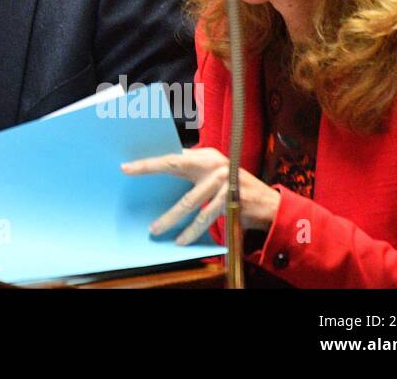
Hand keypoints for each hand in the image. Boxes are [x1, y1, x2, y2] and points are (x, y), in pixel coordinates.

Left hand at [122, 147, 281, 244]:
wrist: (269, 204)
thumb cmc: (234, 187)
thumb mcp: (215, 172)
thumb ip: (193, 169)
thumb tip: (162, 168)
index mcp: (207, 156)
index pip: (173, 156)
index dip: (150, 161)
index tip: (128, 165)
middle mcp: (214, 165)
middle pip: (176, 166)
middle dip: (150, 168)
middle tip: (129, 172)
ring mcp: (223, 182)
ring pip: (189, 201)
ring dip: (170, 217)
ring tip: (156, 228)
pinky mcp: (231, 201)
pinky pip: (206, 218)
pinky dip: (193, 231)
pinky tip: (181, 240)